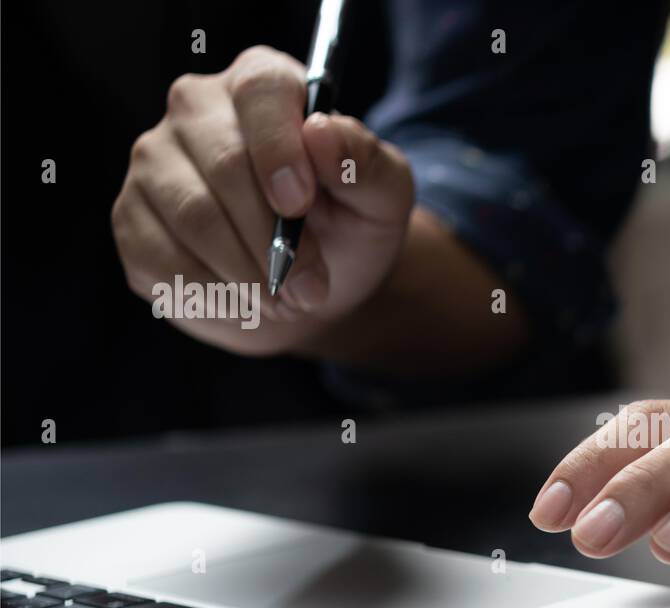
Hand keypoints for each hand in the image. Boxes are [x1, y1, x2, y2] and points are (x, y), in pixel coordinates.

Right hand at [111, 46, 414, 354]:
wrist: (313, 283)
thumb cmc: (348, 226)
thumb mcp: (382, 197)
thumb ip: (363, 162)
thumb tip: (322, 133)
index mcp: (263, 84)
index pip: (259, 93)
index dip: (279, 150)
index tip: (300, 206)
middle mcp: (196, 109)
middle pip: (223, 163)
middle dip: (273, 240)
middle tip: (310, 288)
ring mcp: (155, 162)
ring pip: (192, 217)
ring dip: (248, 275)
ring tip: (287, 302)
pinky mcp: (132, 219)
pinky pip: (163, 260)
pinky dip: (215, 296)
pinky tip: (248, 305)